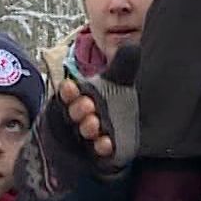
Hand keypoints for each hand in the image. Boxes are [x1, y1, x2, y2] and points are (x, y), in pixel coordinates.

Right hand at [33, 56, 139, 195]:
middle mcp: (77, 118)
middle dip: (78, 109)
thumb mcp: (116, 84)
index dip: (68, 92)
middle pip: (73, 114)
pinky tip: (107, 144)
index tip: (70, 87)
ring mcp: (84, 138)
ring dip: (87, 128)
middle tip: (88, 104)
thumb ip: (123, 66)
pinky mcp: (95, 155)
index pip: (68, 94)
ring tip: (95, 123)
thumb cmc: (109, 104)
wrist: (115, 136)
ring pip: (82, 133)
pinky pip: (96, 153)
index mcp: (77, 98)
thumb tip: (131, 44)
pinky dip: (100, 149)